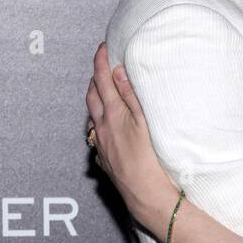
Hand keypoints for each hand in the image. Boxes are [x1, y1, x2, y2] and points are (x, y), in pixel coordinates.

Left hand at [86, 42, 176, 232]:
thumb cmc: (150, 160)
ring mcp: (100, 144)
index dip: (101, 61)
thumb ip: (131, 95)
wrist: (146, 195)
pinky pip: (95, 134)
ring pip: (91, 115)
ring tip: (102, 91)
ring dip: (94, 99)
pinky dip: (98, 122)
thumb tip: (117, 72)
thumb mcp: (145, 122)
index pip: (102, 80)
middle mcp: (101, 128)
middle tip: (102, 66)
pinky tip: (106, 125)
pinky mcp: (104, 159)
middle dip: (95, 78)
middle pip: (92, 96)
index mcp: (112, 114)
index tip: (103, 47)